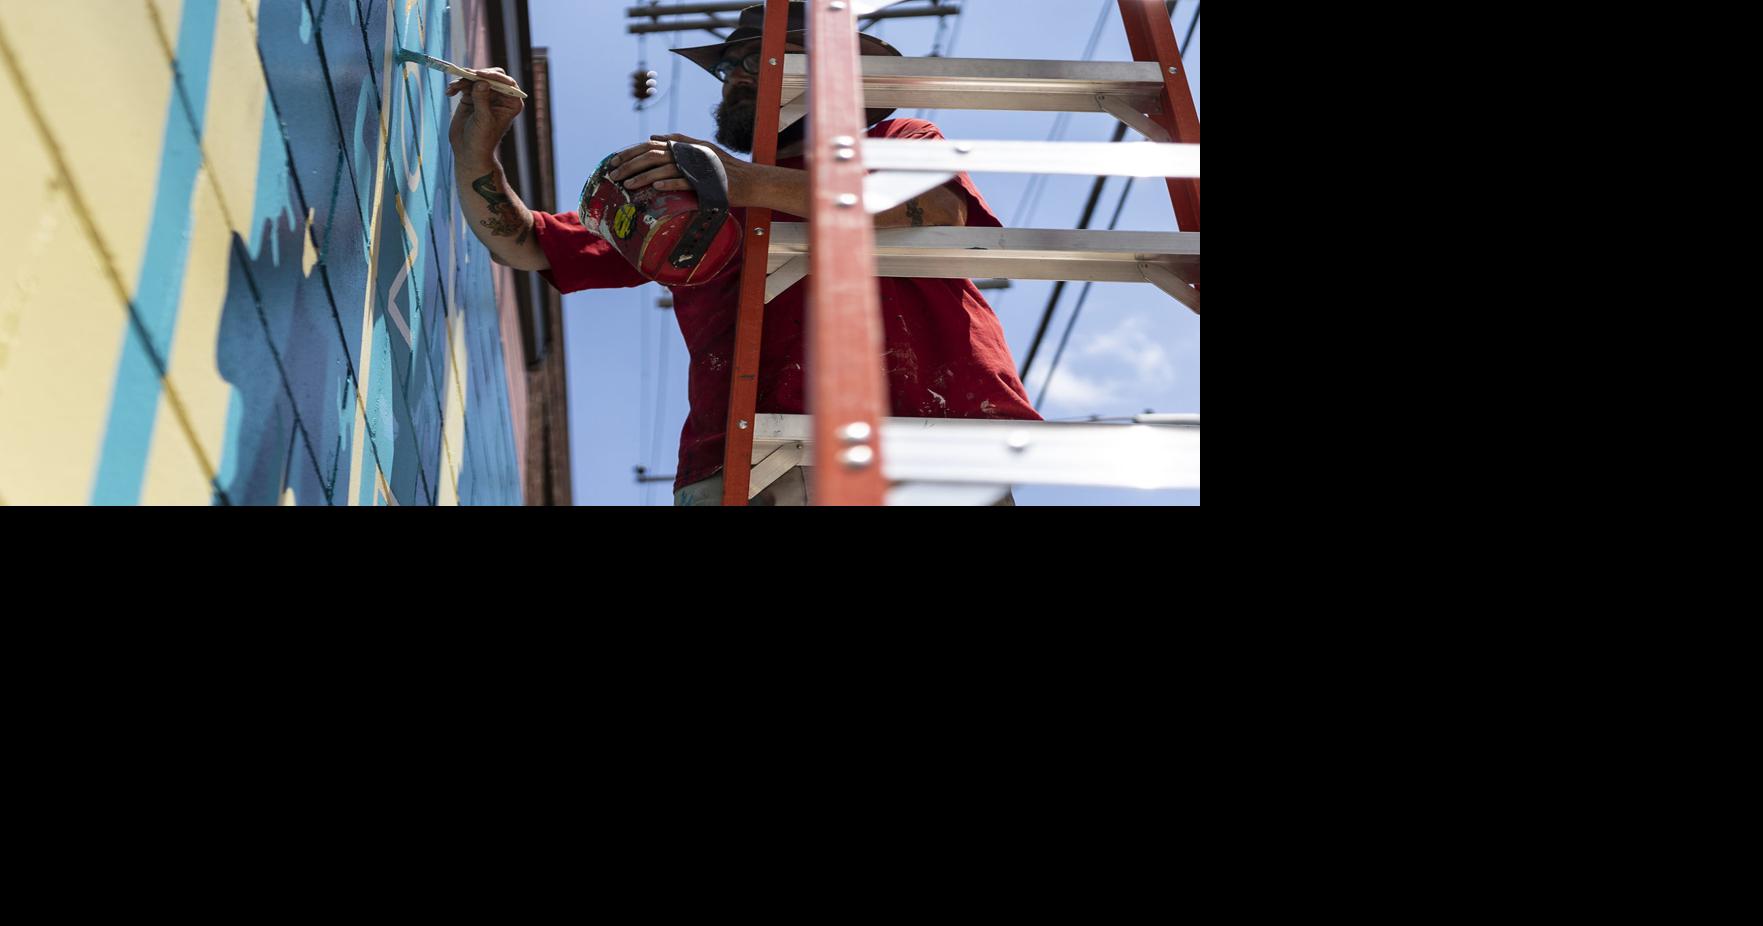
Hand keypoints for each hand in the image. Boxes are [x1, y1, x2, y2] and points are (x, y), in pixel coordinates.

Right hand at [447, 67, 524, 161]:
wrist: (468, 151)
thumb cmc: (482, 140)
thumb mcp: (483, 120)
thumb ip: (482, 99)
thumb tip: (482, 81)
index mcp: (511, 103)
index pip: (506, 82)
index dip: (494, 76)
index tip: (480, 75)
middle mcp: (500, 97)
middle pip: (490, 76)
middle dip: (476, 75)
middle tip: (464, 76)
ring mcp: (485, 95)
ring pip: (475, 78)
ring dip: (463, 80)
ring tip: (453, 88)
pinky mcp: (471, 96)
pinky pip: (464, 84)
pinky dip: (456, 85)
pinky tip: (449, 92)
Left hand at [607, 134, 761, 203]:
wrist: (751, 181)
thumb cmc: (724, 169)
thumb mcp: (701, 150)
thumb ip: (678, 141)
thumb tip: (653, 136)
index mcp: (685, 145)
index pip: (652, 145)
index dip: (631, 151)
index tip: (614, 160)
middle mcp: (689, 152)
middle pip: (653, 154)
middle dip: (630, 164)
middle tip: (613, 175)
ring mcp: (698, 166)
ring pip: (665, 168)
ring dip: (643, 176)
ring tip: (627, 186)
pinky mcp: (707, 181)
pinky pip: (685, 181)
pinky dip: (670, 183)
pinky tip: (656, 188)